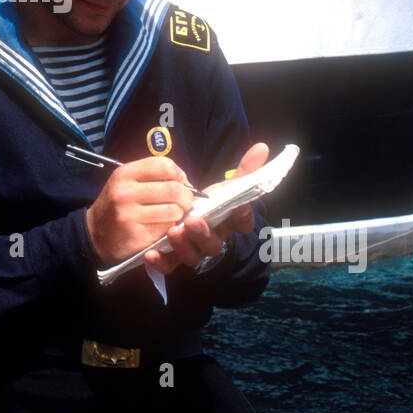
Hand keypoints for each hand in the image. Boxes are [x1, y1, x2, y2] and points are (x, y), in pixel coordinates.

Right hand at [85, 156, 195, 267]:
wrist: (94, 233)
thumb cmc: (117, 205)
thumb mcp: (127, 181)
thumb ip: (153, 176)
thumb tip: (187, 183)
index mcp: (125, 174)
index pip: (164, 165)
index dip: (179, 174)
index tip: (181, 183)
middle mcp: (125, 192)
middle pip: (173, 189)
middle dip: (186, 197)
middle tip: (184, 202)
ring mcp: (129, 215)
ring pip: (174, 211)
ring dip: (179, 214)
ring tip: (171, 215)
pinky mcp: (136, 236)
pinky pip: (166, 229)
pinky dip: (169, 229)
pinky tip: (161, 228)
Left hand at [145, 142, 269, 274]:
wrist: (181, 218)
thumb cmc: (208, 204)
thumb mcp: (223, 187)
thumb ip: (243, 171)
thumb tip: (262, 146)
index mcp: (227, 223)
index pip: (242, 224)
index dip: (242, 217)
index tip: (239, 207)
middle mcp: (211, 240)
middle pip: (213, 244)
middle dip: (203, 233)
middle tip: (192, 220)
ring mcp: (192, 251)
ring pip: (192, 256)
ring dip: (183, 245)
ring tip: (173, 231)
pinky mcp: (172, 259)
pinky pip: (168, 266)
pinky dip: (160, 262)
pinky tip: (150, 253)